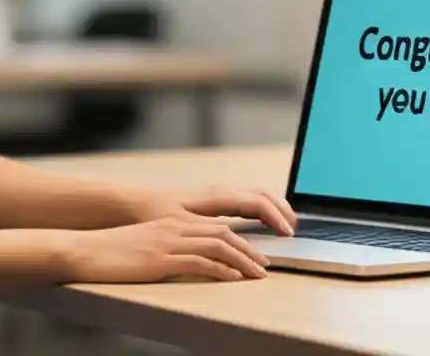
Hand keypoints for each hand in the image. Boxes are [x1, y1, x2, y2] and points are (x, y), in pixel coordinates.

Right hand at [61, 217, 270, 282]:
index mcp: (173, 223)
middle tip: (264, 267)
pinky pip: (200, 261)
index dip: (241, 241)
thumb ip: (169, 247)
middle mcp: (175, 228)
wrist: (86, 250)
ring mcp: (168, 242)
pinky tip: (232, 278)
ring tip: (256, 275)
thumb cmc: (112, 252)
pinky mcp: (161, 259)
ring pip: (218, 245)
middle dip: (249, 250)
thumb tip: (189, 260)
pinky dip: (221, 270)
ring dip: (242, 261)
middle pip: (224, 234)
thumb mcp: (146, 244)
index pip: (216, 227)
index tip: (255, 256)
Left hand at [135, 186, 297, 236]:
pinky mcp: (216, 201)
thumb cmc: (155, 213)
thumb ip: (209, 231)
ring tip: (286, 228)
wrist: (135, 202)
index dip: (276, 217)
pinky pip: (248, 202)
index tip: (288, 234)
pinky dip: (263, 211)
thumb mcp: (182, 225)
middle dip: (282, 211)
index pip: (258, 202)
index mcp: (218, 196)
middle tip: (294, 231)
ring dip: (275, 210)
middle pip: (264, 195)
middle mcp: (222, 192)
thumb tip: (234, 238)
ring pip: (258, 196)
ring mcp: (220, 194)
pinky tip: (265, 225)